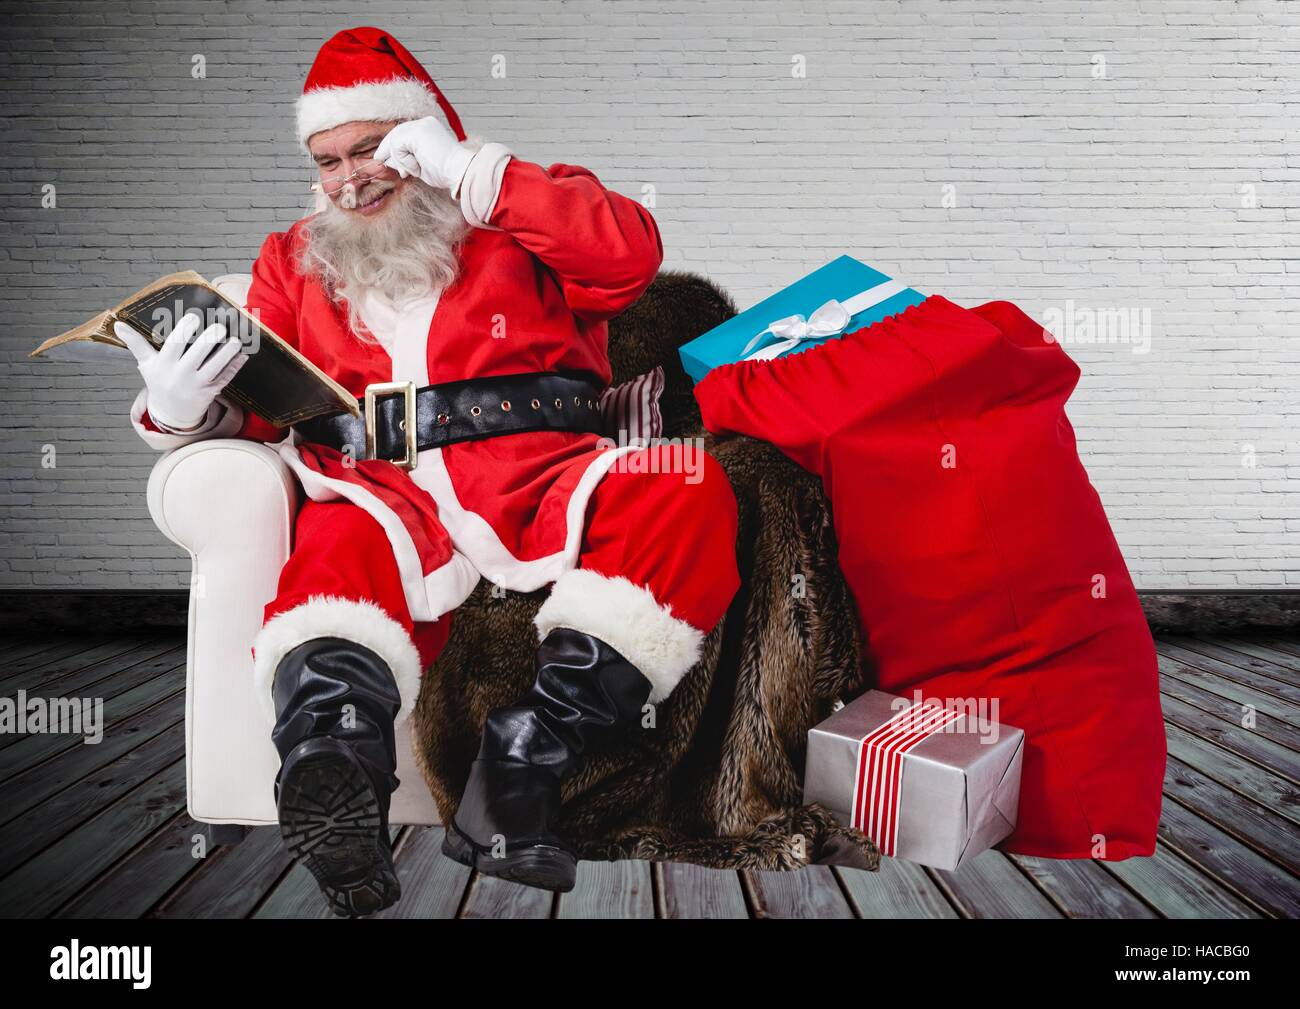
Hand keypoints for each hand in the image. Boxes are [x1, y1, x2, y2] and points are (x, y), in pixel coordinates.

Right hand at [116, 312, 247, 430]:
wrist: (171, 412)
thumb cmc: (159, 381)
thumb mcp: (147, 364)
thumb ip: (136, 344)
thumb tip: (117, 324)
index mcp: (164, 365)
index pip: (173, 345)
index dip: (184, 331)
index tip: (193, 318)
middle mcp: (180, 375)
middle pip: (197, 355)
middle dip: (209, 340)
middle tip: (219, 326)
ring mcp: (197, 385)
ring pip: (215, 367)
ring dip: (227, 353)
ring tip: (236, 339)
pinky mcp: (211, 392)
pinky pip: (225, 378)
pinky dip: (235, 367)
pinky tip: (244, 355)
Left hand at [374, 116, 473, 192]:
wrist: (460, 172)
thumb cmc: (446, 173)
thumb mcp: (421, 164)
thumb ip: (405, 159)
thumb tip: (386, 160)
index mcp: (428, 128)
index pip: (403, 134)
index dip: (392, 148)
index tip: (385, 160)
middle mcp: (425, 123)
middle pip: (396, 134)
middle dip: (387, 150)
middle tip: (381, 161)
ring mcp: (422, 125)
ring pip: (395, 140)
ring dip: (399, 160)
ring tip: (412, 171)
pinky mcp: (418, 132)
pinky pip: (397, 146)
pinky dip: (403, 160)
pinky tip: (416, 168)